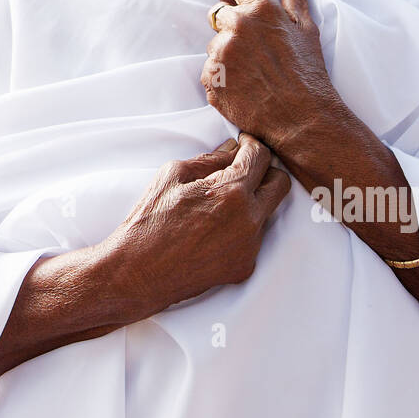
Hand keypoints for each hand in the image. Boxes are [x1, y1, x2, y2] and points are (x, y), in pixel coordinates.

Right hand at [100, 134, 290, 316]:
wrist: (138, 272)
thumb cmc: (149, 223)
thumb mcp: (172, 175)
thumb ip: (209, 159)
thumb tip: (231, 151)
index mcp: (231, 192)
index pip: (261, 157)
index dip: (252, 145)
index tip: (244, 145)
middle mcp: (248, 220)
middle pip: (280, 183)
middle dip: (265, 170)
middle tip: (243, 168)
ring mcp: (249, 246)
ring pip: (268, 212)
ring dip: (252, 201)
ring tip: (218, 204)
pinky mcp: (245, 266)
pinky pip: (254, 238)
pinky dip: (241, 228)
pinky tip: (214, 229)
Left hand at [202, 0, 337, 156]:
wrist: (302, 119)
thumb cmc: (307, 73)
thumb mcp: (306, 30)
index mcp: (260, 8)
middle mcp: (236, 26)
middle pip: (217, 15)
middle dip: (230, 27)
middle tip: (253, 49)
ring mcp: (221, 53)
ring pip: (214, 46)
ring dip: (227, 55)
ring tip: (253, 73)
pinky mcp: (211, 79)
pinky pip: (210, 71)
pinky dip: (222, 78)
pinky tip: (244, 88)